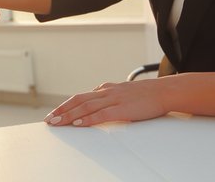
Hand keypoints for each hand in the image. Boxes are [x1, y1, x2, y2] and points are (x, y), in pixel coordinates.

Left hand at [43, 79, 169, 126]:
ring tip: (57, 122)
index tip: (55, 113)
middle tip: (49, 120)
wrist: (165, 91)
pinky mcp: (122, 109)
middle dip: (62, 110)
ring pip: (85, 107)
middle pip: (78, 101)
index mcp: (106, 89)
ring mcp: (113, 99)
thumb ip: (109, 95)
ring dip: (69, 116)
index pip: (81, 97)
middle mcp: (106, 92)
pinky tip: (78, 124)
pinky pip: (101, 115)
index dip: (66, 105)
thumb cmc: (146, 95)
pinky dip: (88, 119)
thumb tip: (96, 98)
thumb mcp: (123, 92)